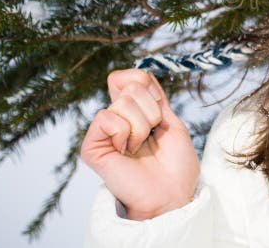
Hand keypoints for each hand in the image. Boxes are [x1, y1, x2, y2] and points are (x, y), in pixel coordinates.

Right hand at [80, 69, 199, 219]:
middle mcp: (118, 117)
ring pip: (123, 102)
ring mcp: (104, 131)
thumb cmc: (176, 164)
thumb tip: (140, 75)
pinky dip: (124, 133)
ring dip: (142, 127)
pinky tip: (125, 151)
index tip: (160, 113)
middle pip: (131, 85)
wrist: (172, 193)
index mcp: (136, 111)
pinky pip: (105, 118)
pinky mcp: (92, 146)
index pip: (134, 76)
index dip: (149, 87)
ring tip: (140, 148)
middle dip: (152, 111)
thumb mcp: (172, 122)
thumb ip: (155, 97)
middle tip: (153, 135)